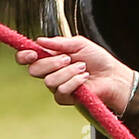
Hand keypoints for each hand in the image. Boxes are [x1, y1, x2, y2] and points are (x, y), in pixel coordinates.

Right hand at [15, 35, 133, 112]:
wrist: (113, 76)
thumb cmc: (98, 59)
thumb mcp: (79, 44)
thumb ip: (59, 42)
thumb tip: (39, 40)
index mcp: (51, 57)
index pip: (29, 58)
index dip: (25, 55)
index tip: (32, 52)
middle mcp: (51, 72)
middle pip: (34, 70)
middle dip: (51, 62)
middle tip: (68, 58)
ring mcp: (57, 86)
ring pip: (49, 81)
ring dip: (68, 72)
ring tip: (83, 68)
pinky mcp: (65, 98)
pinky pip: (61, 91)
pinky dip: (74, 82)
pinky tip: (84, 78)